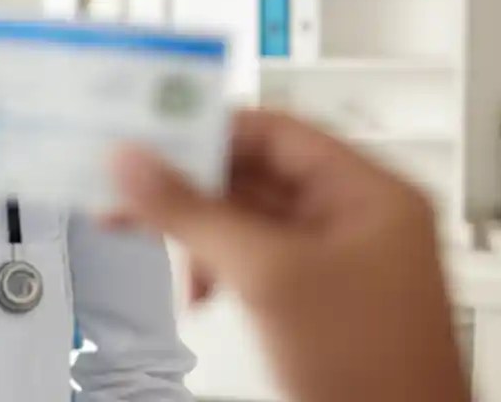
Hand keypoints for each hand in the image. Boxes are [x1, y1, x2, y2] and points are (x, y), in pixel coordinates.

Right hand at [106, 108, 470, 401]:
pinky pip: (245, 258)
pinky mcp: (307, 296)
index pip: (274, 132)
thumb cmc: (373, 372)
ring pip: (240, 219)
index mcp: (367, 193)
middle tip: (126, 182)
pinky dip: (209, 266)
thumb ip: (192, 213)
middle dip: (186, 185)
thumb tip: (134, 163)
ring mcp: (330, 260)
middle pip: (250, 175)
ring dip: (191, 231)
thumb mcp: (267, 275)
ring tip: (138, 230)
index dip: (207, 128)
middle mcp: (351, 219)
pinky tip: (191, 288)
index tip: (147, 131)